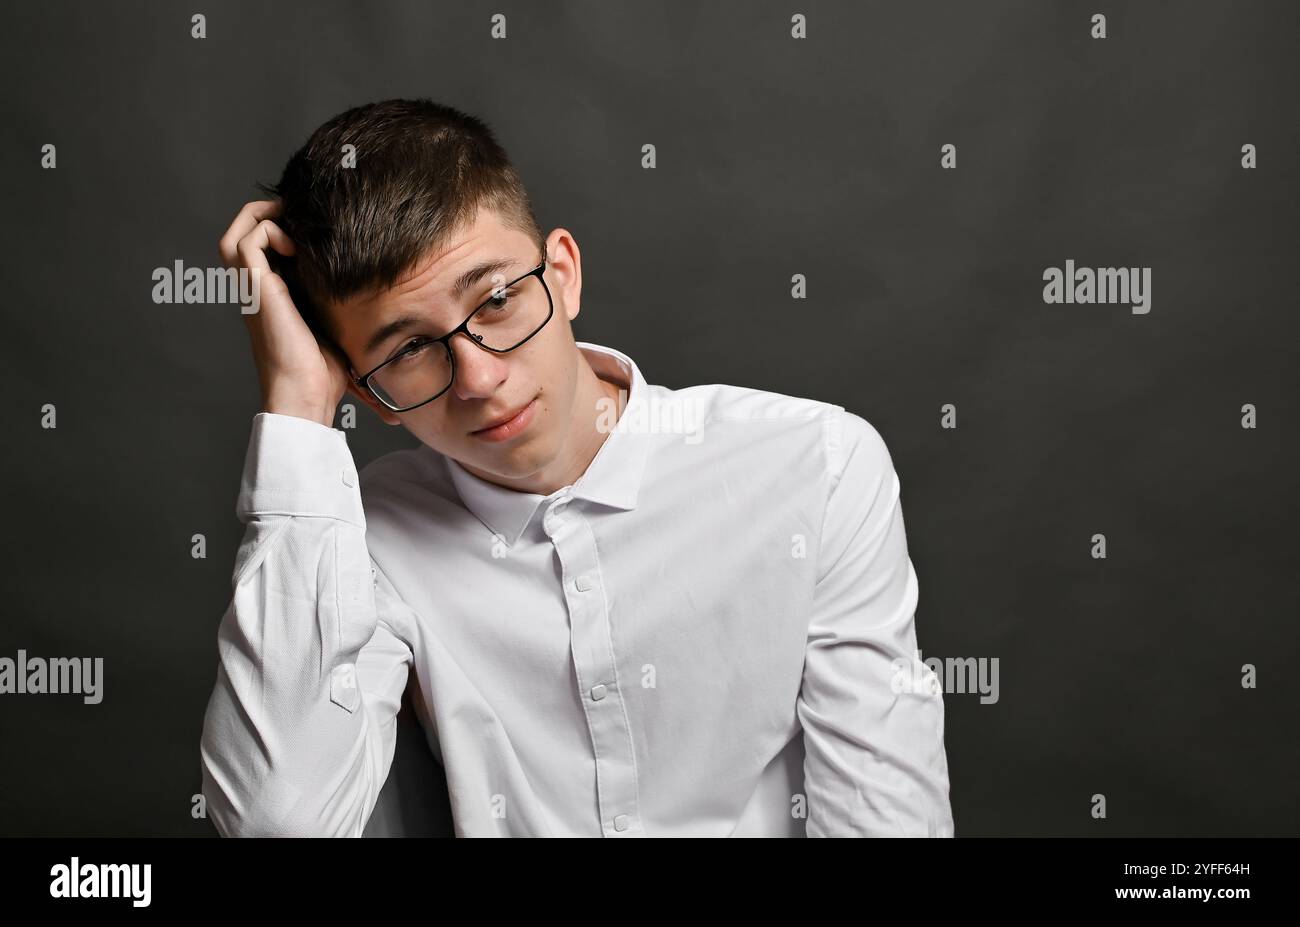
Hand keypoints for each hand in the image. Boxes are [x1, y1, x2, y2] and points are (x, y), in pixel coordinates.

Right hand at [217, 200, 359, 427]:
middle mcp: (258, 287)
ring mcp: (254, 288)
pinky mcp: (256, 289)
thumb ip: (340, 300)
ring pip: (238, 231)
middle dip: (270, 213)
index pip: (266, 246)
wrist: (307, 395)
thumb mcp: (336, 324)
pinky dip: (271, 231)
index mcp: (274, 294)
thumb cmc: (324, 372)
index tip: (318, 229)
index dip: (285, 226)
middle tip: (301, 219)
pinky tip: (295, 248)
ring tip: (295, 229)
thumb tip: (376, 290)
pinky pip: (248, 241)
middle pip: (243, 232)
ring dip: (265, 217)